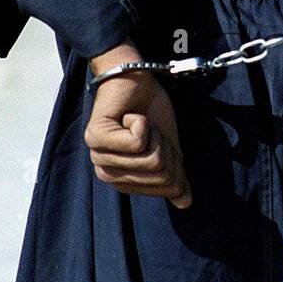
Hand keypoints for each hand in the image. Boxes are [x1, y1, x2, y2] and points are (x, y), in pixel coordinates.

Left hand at [85, 43, 191, 208]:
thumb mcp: (168, 148)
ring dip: (154, 133)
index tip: (160, 141)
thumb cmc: (149, 111)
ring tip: (139, 122)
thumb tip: (186, 202)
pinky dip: (142, 122)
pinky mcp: (96, 136)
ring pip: (149, 157)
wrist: (134, 79)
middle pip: (160, 173)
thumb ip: (175, 176)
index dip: (174, 162)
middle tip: (150, 130)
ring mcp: (99, 155)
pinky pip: (136, 141)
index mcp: (124, 182)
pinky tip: (130, 115)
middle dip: (165, 146)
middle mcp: (107, 174)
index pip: (167, 187)